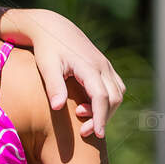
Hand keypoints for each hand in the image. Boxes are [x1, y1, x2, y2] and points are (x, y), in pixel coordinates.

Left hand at [22, 10, 125, 137]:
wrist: (54, 28)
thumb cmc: (47, 49)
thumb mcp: (47, 66)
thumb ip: (54, 85)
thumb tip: (57, 107)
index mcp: (89, 66)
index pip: (102, 97)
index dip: (100, 117)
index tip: (96, 134)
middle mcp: (102, 66)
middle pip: (114, 98)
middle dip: (102, 117)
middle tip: (83, 132)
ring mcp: (106, 66)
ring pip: (118, 93)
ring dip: (106, 110)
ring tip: (83, 117)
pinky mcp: (105, 67)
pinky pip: (116, 87)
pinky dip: (108, 101)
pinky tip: (91, 107)